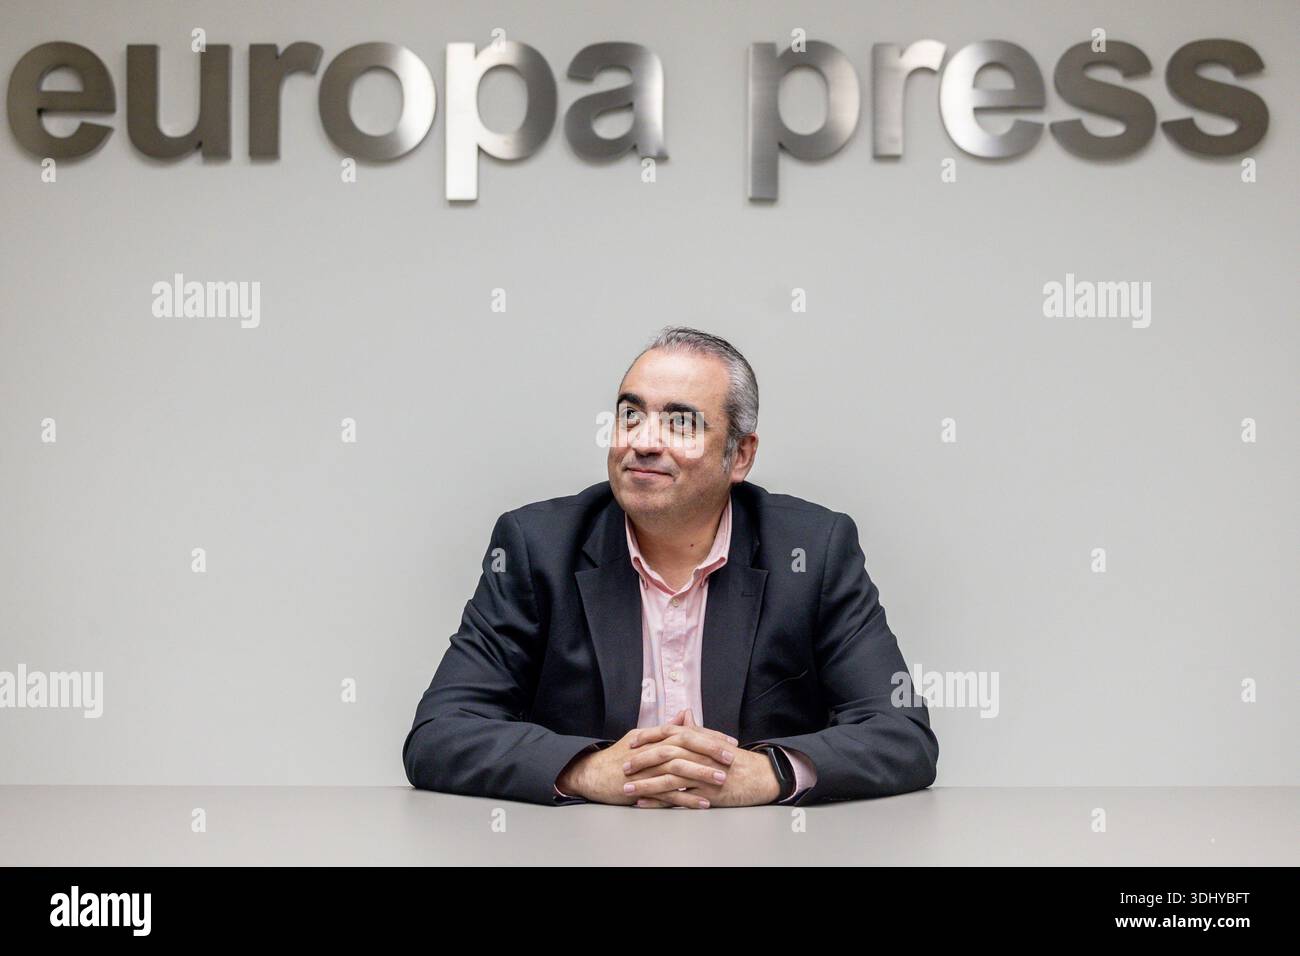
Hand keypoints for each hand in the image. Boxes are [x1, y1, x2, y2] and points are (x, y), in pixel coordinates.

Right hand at [555, 720, 733, 804]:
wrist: (591, 774)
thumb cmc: (619, 757)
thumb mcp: (642, 737)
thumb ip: (665, 728)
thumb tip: (685, 716)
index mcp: (653, 736)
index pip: (685, 731)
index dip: (708, 735)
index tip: (729, 742)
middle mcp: (650, 748)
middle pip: (684, 745)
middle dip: (710, 750)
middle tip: (731, 758)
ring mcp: (645, 768)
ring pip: (678, 767)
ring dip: (701, 773)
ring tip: (721, 779)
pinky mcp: (641, 787)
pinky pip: (668, 793)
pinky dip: (686, 798)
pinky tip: (703, 803)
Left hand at [626, 710, 781, 807]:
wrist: (761, 776)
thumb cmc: (738, 760)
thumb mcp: (716, 741)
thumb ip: (697, 729)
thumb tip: (684, 714)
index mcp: (700, 739)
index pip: (669, 733)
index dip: (648, 737)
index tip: (631, 742)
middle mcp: (699, 754)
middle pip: (664, 754)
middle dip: (641, 761)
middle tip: (623, 767)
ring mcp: (703, 774)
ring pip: (668, 777)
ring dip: (645, 783)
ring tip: (627, 789)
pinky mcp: (706, 793)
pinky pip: (678, 798)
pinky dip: (659, 801)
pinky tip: (645, 803)